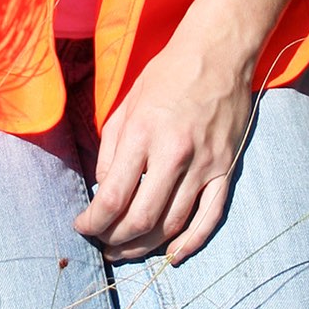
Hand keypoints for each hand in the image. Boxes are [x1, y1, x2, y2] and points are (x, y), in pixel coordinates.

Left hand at [73, 21, 256, 265]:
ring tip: (127, 251)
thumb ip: (111, 150)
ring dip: (145, 246)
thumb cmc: (167, 74)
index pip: (114, 196)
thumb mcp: (127, 104)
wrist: (219, 53)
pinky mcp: (226, 169)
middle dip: (115, 240)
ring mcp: (205, 164)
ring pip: (173, 224)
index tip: (82, 226)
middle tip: (103, 243)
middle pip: (141, 218)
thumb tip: (105, 190)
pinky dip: (191, 242)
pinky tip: (172, 255)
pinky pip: (210, 217)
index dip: (93, 222)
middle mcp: (175, 153)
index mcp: (143, 134)